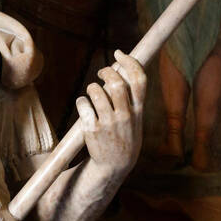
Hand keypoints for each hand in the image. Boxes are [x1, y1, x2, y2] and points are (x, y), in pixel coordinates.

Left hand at [75, 51, 145, 180]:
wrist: (113, 167)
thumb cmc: (124, 138)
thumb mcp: (136, 121)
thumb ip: (131, 99)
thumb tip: (121, 70)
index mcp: (138, 112)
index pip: (139, 80)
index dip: (130, 62)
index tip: (119, 53)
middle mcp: (125, 116)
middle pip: (116, 83)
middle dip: (106, 71)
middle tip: (101, 72)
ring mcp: (108, 123)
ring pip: (96, 91)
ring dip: (92, 88)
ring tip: (92, 93)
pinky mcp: (92, 129)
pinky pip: (83, 105)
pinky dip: (82, 102)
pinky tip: (84, 106)